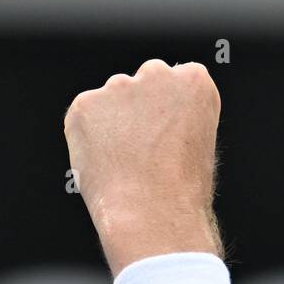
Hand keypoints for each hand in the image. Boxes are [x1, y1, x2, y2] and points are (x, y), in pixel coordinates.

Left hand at [64, 59, 223, 275]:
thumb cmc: (182, 187)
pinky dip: (87, 136)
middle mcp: (157, 73)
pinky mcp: (85, 104)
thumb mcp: (200, 141)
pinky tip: (103, 162)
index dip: (172, 107)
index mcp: (194, 80)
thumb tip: (154, 118)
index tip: (169, 129)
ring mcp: (118, 86)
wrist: (152, 209)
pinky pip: (84, 116)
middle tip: (141, 145)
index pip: (179, 77)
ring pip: (112, 99)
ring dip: (113, 120)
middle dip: (141, 104)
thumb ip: (179, 115)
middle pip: (145, 79)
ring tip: (122, 161)